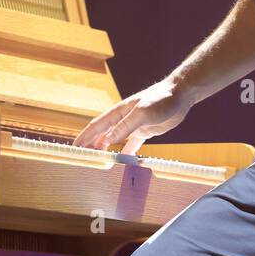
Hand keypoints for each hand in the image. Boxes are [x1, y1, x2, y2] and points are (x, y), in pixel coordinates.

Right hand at [73, 78, 191, 155]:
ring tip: (98, 160)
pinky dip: (126, 153)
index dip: (84, 137)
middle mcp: (123, 118)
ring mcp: (133, 124)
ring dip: (105, 149)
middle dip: (91, 145)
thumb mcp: (142, 113)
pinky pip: (132, 144)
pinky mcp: (145, 130)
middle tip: (82, 158)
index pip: (96, 126)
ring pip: (114, 139)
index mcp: (118, 112)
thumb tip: (107, 140)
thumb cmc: (161, 99)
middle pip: (102, 133)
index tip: (73, 148)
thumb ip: (125, 126)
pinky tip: (123, 161)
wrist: (180, 95)